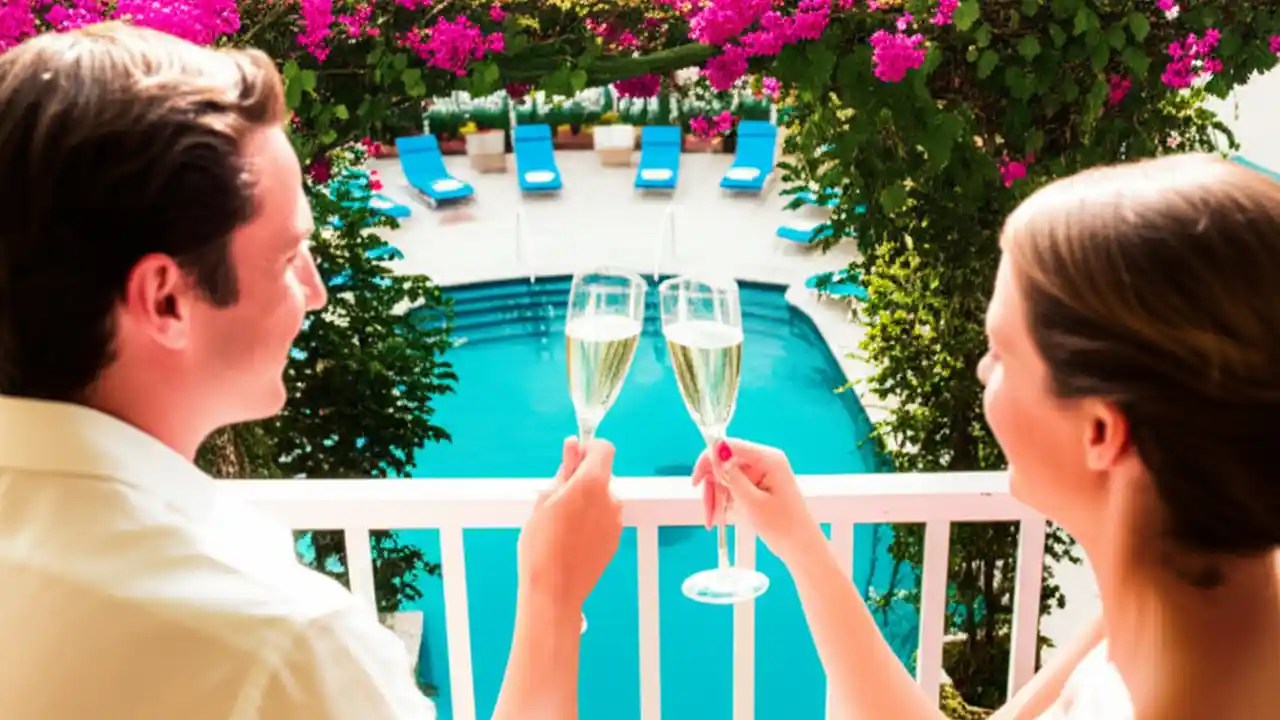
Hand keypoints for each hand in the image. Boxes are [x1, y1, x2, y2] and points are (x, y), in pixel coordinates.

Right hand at [516, 437, 622, 610]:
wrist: (554, 590)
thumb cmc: (542, 546)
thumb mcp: (544, 501)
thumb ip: (564, 471)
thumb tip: (572, 446)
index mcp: (591, 484)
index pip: (604, 449)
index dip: (588, 449)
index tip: (573, 457)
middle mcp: (610, 499)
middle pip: (602, 474)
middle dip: (583, 478)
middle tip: (557, 495)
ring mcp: (615, 521)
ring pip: (602, 498)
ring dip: (587, 500)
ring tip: (561, 522)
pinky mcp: (615, 538)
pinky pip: (604, 518)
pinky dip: (591, 519)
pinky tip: (571, 537)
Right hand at [692, 439, 824, 563]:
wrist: (801, 546)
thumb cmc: (783, 526)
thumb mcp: (752, 502)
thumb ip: (732, 477)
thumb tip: (716, 453)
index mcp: (768, 459)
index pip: (730, 447)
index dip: (709, 461)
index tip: (696, 481)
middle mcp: (764, 462)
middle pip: (725, 464)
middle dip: (712, 487)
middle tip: (707, 511)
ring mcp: (761, 474)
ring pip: (726, 478)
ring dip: (715, 498)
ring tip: (712, 520)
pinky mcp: (758, 486)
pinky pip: (733, 487)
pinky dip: (724, 501)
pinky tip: (719, 518)